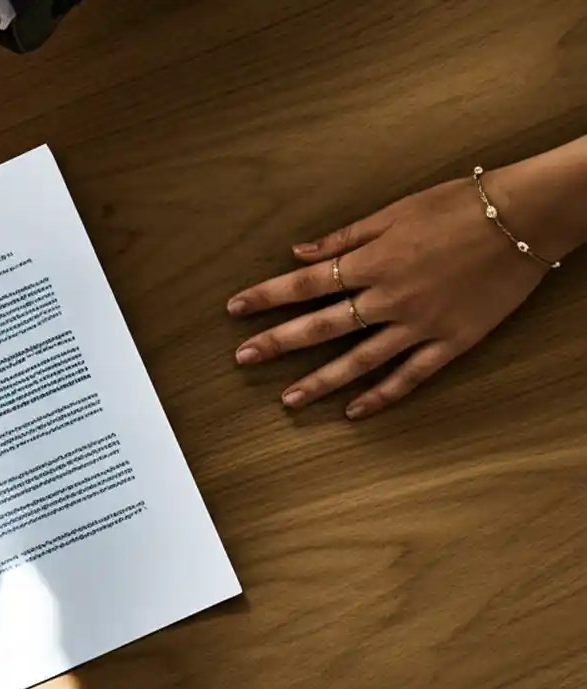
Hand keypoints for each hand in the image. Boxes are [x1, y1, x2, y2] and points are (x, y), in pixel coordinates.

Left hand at [227, 168, 566, 419]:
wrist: (526, 217)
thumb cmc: (459, 206)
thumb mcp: (396, 210)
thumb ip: (345, 237)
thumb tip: (298, 252)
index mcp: (373, 261)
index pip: (305, 283)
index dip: (266, 296)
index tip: (234, 309)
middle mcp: (390, 297)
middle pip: (322, 326)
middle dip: (277, 343)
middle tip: (242, 359)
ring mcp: (420, 324)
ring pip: (360, 360)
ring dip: (320, 381)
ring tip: (287, 400)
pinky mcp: (452, 341)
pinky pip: (410, 375)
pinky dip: (382, 395)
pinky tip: (354, 412)